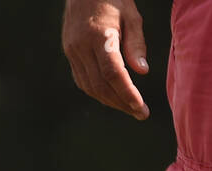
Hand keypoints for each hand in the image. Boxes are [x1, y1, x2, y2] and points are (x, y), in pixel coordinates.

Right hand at [62, 0, 149, 119]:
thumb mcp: (131, 15)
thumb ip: (136, 44)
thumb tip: (142, 72)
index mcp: (99, 35)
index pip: (112, 73)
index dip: (126, 93)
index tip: (140, 107)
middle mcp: (81, 46)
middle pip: (101, 85)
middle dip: (122, 103)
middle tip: (141, 113)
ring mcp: (72, 51)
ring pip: (90, 87)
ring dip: (110, 101)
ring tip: (129, 107)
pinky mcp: (69, 52)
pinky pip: (82, 80)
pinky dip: (97, 92)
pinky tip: (111, 96)